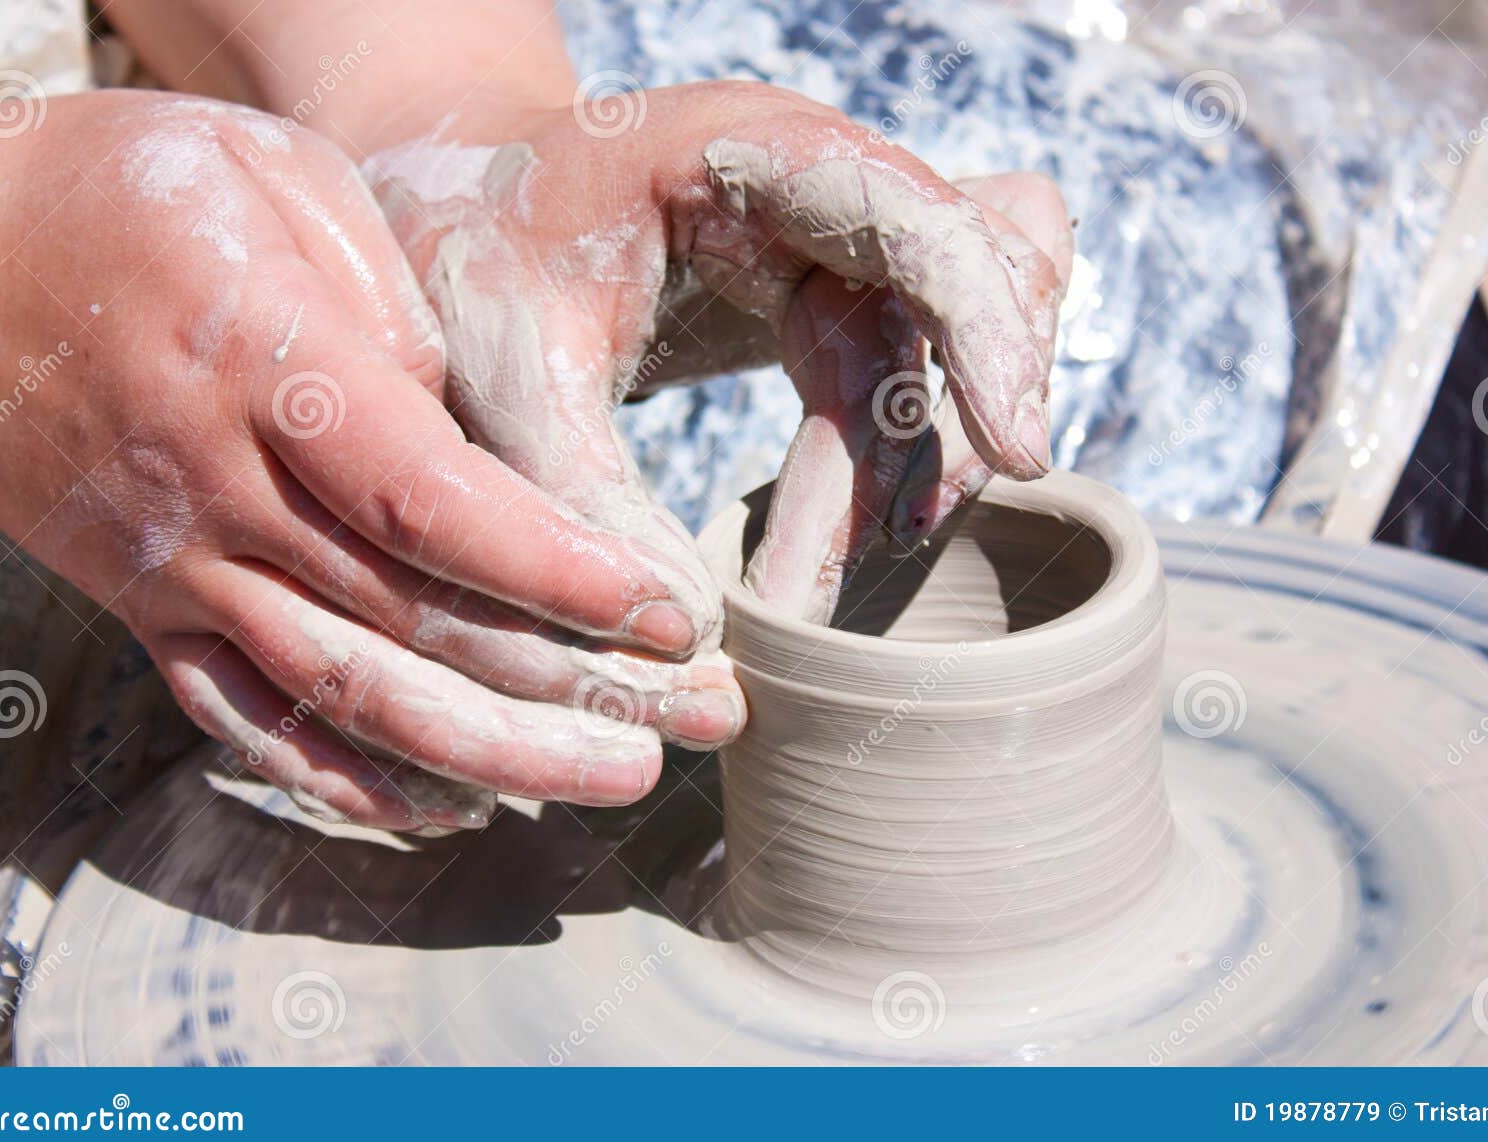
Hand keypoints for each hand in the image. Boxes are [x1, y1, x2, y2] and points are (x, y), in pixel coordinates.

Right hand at [0, 91, 739, 831]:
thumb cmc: (131, 193)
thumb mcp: (281, 182)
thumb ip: (392, 313)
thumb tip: (478, 436)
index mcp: (269, 375)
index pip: (438, 505)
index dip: (561, 574)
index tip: (671, 617)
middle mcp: (225, 497)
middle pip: (425, 624)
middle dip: (580, 685)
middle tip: (709, 715)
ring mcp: (180, 571)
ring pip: (354, 698)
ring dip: (499, 756)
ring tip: (622, 780)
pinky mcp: (148, 611)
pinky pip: (251, 726)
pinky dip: (350, 782)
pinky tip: (450, 811)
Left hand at [363, 81, 1071, 623]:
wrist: (466, 210)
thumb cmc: (477, 256)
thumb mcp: (504, 371)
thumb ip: (583, 498)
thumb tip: (697, 641)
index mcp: (748, 155)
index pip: (916, 210)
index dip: (988, 321)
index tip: (1021, 453)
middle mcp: (824, 180)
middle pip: (971, 282)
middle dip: (931, 437)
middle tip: (844, 572)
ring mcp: (845, 232)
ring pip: (974, 321)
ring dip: (942, 442)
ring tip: (872, 552)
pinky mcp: (841, 291)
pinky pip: (934, 356)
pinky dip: (922, 440)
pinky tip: (870, 520)